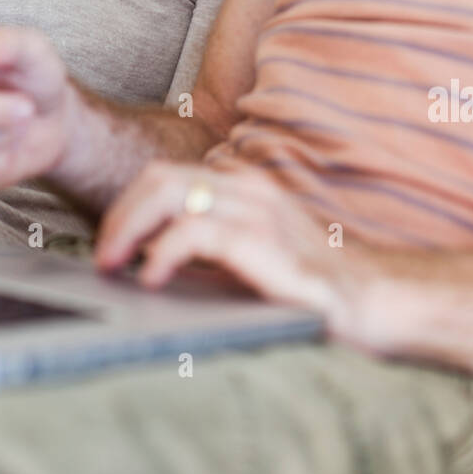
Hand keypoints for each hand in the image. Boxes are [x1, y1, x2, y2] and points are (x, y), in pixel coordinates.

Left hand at [95, 161, 368, 337]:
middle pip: (158, 176)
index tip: (109, 244)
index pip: (166, 175)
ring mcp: (254, 207)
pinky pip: (193, 231)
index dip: (128, 207)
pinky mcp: (260, 239)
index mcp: (242, 185)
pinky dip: (161, 253)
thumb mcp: (248, 255)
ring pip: (167, 192)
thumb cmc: (306, 284)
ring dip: (128, 229)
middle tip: (101, 257)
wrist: (371, 298)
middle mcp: (246, 185)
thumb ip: (207, 247)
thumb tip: (145, 261)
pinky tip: (151, 279)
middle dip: (119, 215)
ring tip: (113, 264)